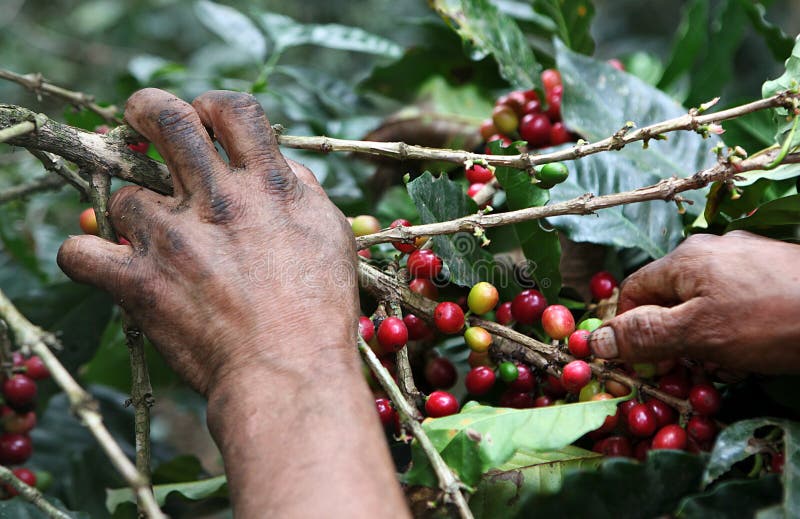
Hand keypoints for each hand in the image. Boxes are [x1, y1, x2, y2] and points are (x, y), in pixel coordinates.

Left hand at [57, 88, 358, 394]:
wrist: (292, 373)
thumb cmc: (322, 311)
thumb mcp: (332, 236)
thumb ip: (306, 192)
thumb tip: (284, 167)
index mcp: (268, 187)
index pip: (233, 111)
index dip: (212, 106)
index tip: (203, 119)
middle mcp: (219, 200)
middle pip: (167, 120)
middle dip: (146, 108)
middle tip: (139, 120)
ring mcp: (174, 238)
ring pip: (120, 195)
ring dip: (130, 212)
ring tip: (150, 238)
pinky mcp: (140, 281)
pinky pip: (81, 252)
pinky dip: (86, 256)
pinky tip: (106, 264)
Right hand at [589, 231, 799, 373]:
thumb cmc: (772, 321)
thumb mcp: (699, 334)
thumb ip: (645, 336)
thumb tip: (595, 340)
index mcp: (685, 258)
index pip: (632, 291)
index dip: (628, 328)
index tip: (641, 361)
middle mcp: (711, 250)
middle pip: (668, 297)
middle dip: (670, 336)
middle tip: (689, 367)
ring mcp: (746, 258)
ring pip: (702, 302)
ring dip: (702, 336)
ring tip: (728, 361)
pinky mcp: (774, 272)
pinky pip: (734, 301)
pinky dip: (732, 327)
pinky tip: (754, 346)